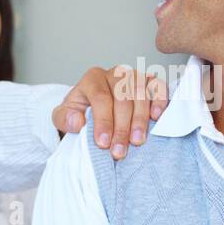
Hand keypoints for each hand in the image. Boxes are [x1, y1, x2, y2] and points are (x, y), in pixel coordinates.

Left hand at [53, 66, 168, 160]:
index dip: (103, 121)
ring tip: (137, 141)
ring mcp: (135, 77)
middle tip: (120, 150)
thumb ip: (64, 119)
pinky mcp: (150, 83)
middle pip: (122, 98)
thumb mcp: (64, 117)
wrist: (94, 108)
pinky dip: (159, 102)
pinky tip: (156, 118)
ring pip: (140, 93)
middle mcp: (115, 74)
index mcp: (93, 78)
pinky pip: (158, 88)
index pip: (100, 98)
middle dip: (121, 127)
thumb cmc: (81, 113)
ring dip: (140, 119)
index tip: (102, 143)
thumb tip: (78, 121)